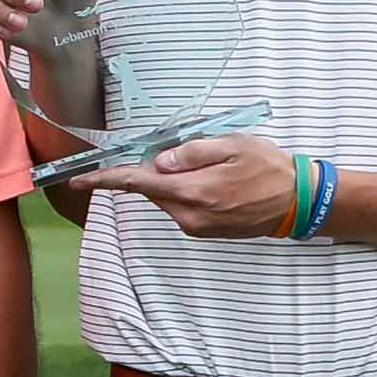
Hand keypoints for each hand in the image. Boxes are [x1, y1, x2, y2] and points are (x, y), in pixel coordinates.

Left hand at [81, 134, 300, 238]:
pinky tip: (215, 181)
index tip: (79, 180)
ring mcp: (196, 227)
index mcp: (192, 192)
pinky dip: (187, 191)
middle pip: (152, 189)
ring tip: (213, 166)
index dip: (106, 179)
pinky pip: (182, 206)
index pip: (137, 183)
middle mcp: (189, 215)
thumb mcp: (232, 145)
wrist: (297, 202)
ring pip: (167, 197)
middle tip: (185, 152)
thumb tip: (160, 160)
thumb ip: (192, 152)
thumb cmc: (268, 168)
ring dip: (176, 180)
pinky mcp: (204, 232)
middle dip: (155, 169)